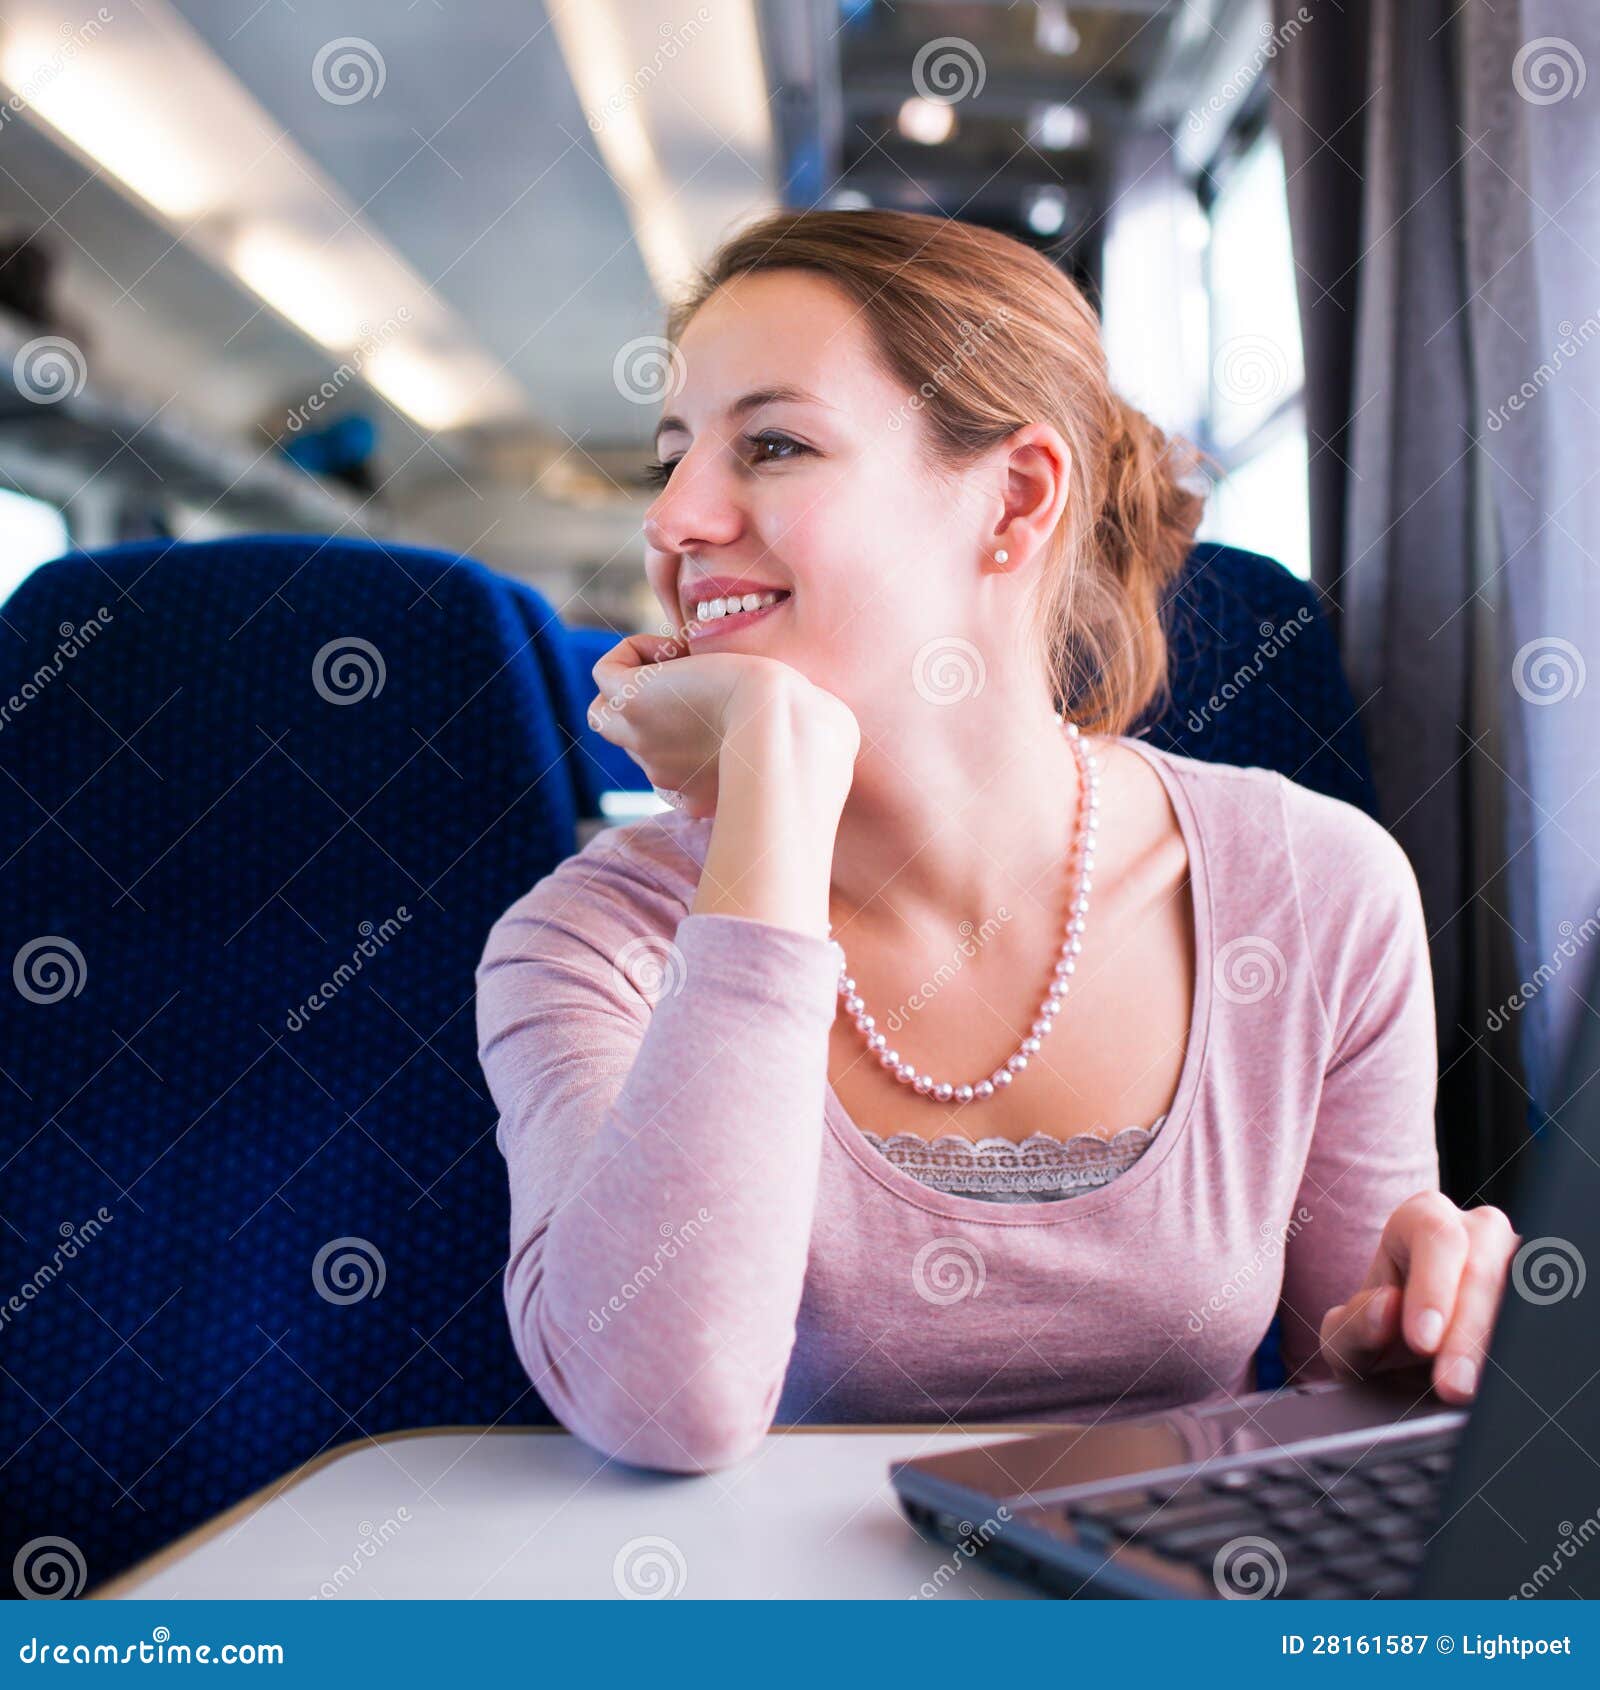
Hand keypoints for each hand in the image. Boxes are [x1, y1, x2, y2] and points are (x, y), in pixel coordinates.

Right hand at [587, 634, 856, 820]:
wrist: (787, 727)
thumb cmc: (813, 737)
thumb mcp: (810, 744)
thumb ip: (806, 736)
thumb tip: (822, 717)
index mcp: (700, 792)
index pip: (675, 761)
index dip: (697, 726)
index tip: (732, 704)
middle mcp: (663, 772)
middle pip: (644, 734)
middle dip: (672, 700)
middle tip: (711, 680)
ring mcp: (641, 742)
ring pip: (612, 709)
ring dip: (647, 677)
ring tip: (686, 663)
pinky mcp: (629, 703)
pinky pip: (607, 672)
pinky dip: (635, 650)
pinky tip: (675, 650)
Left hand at [1317, 1191, 1518, 1403]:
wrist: (1405, 1363)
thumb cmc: (1376, 1335)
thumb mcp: (1346, 1336)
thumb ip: (1354, 1322)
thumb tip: (1386, 1305)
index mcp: (1422, 1219)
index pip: (1435, 1237)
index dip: (1432, 1287)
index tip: (1421, 1341)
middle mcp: (1475, 1232)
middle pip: (1484, 1268)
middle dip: (1468, 1332)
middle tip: (1452, 1385)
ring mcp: (1514, 1263)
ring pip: (1518, 1295)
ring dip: (1496, 1346)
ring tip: (1471, 1390)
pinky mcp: (1533, 1298)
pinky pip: (1534, 1322)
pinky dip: (1515, 1353)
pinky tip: (1496, 1382)